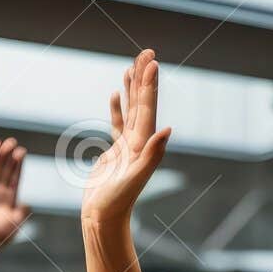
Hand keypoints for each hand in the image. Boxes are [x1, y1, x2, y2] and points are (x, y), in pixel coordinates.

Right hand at [0, 138, 30, 271]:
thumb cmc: (0, 235)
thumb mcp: (15, 223)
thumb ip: (22, 212)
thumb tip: (28, 204)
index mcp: (10, 195)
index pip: (15, 175)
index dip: (18, 163)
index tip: (21, 151)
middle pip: (4, 168)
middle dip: (7, 155)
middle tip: (11, 142)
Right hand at [81, 48, 171, 225]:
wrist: (104, 220)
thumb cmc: (117, 203)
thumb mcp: (135, 179)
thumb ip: (152, 155)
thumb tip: (168, 130)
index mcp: (143, 145)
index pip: (147, 108)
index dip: (149, 85)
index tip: (151, 60)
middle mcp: (138, 143)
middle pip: (142, 103)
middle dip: (144, 78)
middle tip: (146, 51)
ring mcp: (127, 146)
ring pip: (131, 110)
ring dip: (133, 88)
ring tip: (132, 66)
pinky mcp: (115, 152)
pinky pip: (117, 123)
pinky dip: (118, 108)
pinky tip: (116, 94)